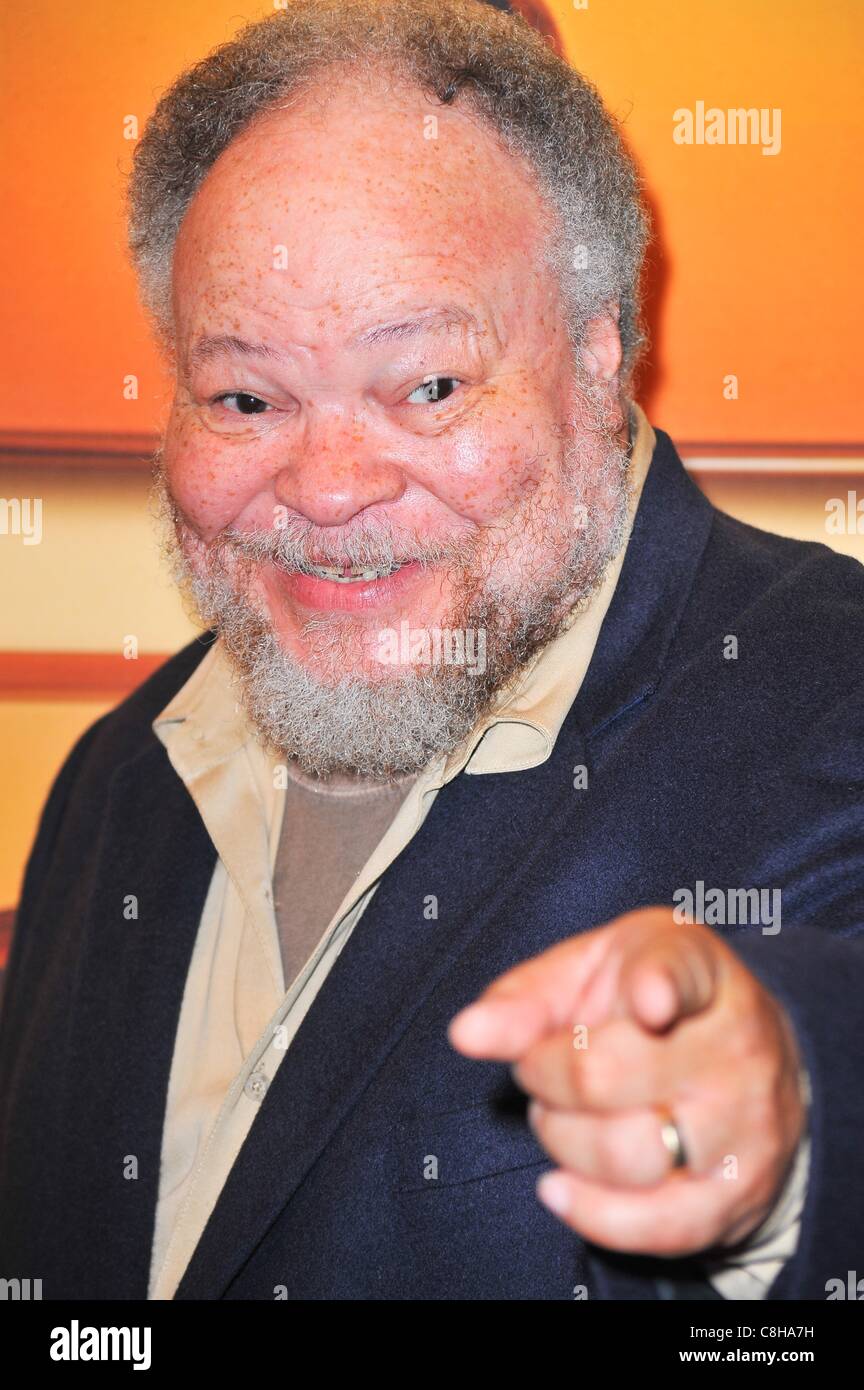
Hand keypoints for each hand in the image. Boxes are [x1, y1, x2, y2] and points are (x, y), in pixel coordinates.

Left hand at [448, 907, 805, 1257]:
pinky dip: (590, 1213)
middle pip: (606, 1074)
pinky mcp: (739, 1195)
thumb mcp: (592, 971)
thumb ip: (527, 996)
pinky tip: (557, 1187)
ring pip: (624, 1154)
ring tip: (560, 1116)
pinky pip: (656, 1225)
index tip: (647, 1000)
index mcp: (697, 968)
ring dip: (561, 1140)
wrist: (755, 1059)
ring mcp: (745, 1125)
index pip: (679, 970)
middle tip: (537, 1067)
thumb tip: (465, 1033)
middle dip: (542, 1076)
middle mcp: (736, 1045)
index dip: (659, 985)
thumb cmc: (646, 1001)